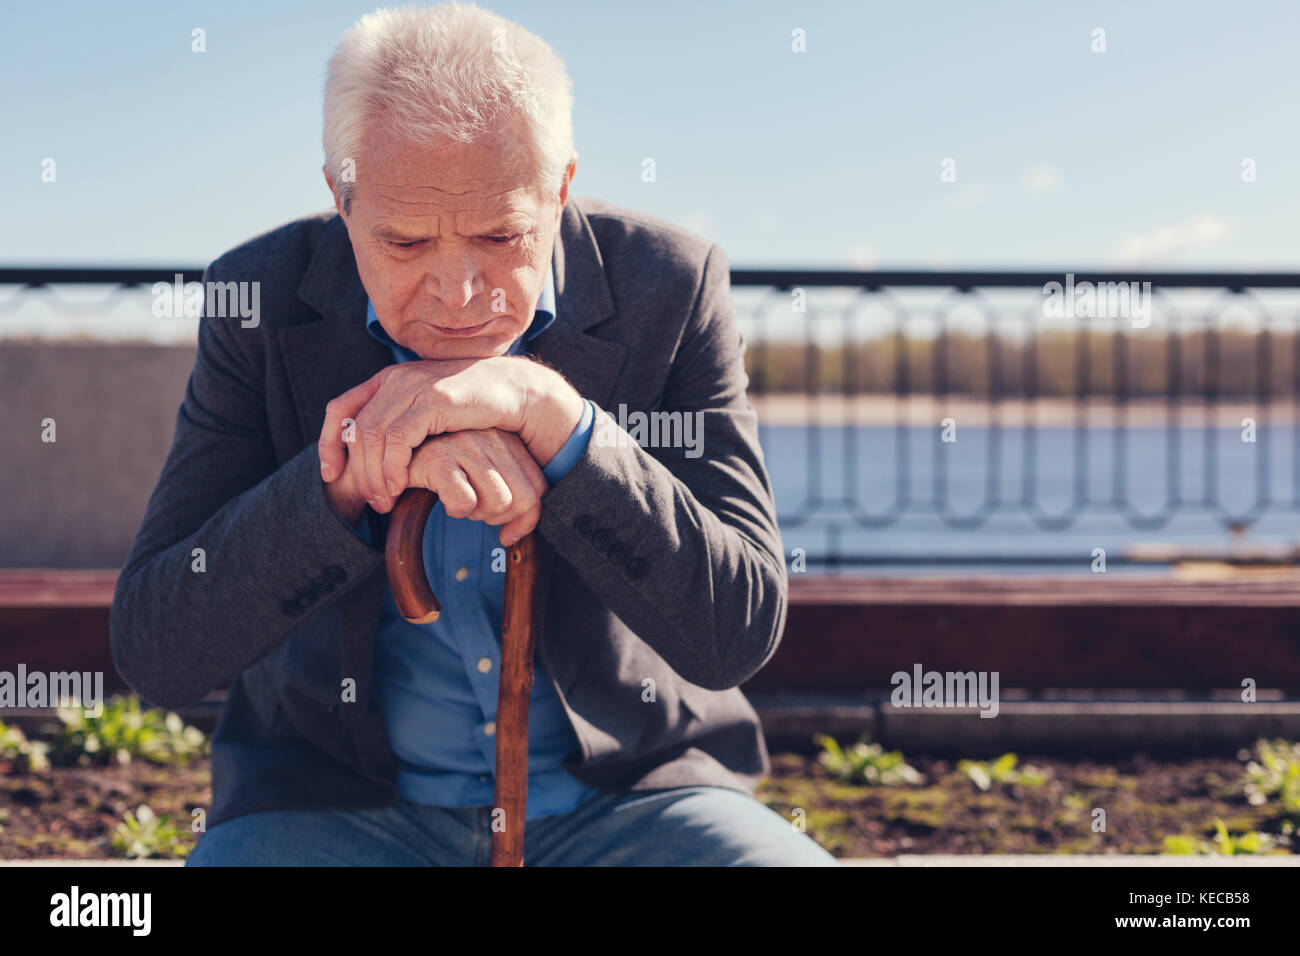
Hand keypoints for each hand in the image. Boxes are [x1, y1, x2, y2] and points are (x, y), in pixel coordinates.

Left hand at [317, 356, 581, 512]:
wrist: (517, 391)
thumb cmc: (475, 408)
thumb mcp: (429, 414)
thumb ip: (403, 425)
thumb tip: (374, 454)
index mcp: (390, 379)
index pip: (340, 408)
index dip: (328, 442)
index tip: (332, 474)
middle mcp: (396, 378)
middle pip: (354, 429)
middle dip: (356, 471)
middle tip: (369, 501)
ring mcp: (414, 386)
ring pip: (372, 436)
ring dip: (373, 474)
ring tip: (385, 500)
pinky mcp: (433, 400)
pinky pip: (397, 438)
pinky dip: (392, 465)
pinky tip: (401, 486)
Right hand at [407, 428, 547, 545]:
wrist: (392, 453)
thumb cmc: (442, 469)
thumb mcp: (483, 482)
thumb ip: (510, 507)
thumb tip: (510, 539)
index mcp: (508, 440)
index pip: (538, 489)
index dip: (521, 515)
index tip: (497, 518)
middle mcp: (492, 437)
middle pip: (521, 500)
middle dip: (496, 516)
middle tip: (471, 505)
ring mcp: (467, 444)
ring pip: (498, 502)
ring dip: (474, 513)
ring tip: (455, 497)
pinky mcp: (438, 457)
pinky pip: (465, 502)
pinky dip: (453, 509)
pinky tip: (439, 495)